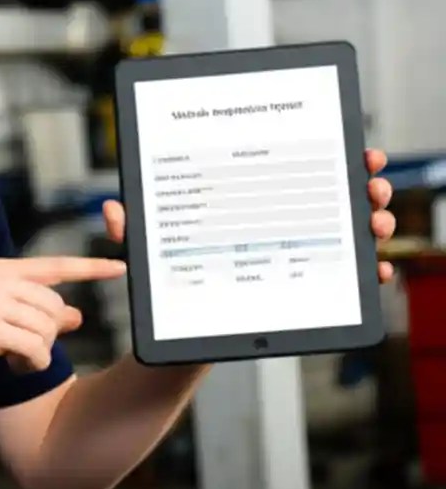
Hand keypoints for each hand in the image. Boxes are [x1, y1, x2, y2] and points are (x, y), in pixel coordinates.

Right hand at [0, 257, 126, 389]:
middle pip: (55, 306)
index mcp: (1, 270)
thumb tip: (76, 316)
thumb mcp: (0, 314)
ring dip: (38, 351)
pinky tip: (12, 363)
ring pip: (47, 329)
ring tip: (12, 355)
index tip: (119, 266)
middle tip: (22, 345)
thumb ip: (39, 312)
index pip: (55, 266)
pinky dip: (32, 362)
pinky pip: (35, 348)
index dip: (90, 268)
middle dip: (47, 332)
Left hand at [100, 148, 397, 283]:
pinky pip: (343, 277)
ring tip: (374, 223)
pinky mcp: (301, 286)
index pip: (292, 166)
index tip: (352, 152)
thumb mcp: (148, 251)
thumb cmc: (166, 282)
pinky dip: (365, 272)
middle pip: (332, 192)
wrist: (179, 337)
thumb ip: (131, 229)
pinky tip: (374, 271)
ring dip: (371, 222)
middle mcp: (277, 221)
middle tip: (370, 186)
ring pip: (346, 229)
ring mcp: (294, 252)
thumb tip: (113, 209)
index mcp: (245, 199)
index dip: (330, 154)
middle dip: (362, 184)